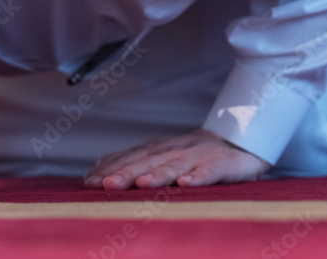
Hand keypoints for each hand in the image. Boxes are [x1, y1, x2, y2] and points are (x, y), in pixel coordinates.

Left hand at [84, 129, 269, 188]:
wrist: (236, 142)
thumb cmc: (190, 156)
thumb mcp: (159, 157)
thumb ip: (129, 164)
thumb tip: (92, 176)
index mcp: (156, 149)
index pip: (128, 158)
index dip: (109, 170)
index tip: (90, 183)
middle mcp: (173, 149)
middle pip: (147, 161)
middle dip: (126, 173)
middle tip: (108, 185)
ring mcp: (197, 155)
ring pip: (174, 165)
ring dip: (158, 174)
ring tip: (142, 184)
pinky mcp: (222, 162)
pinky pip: (209, 170)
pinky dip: (198, 176)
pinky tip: (187, 184)